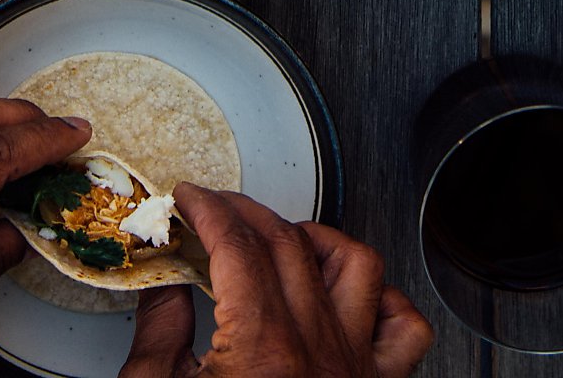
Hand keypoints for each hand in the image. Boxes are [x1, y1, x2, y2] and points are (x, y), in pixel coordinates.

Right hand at [120, 186, 433, 377]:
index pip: (238, 244)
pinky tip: (350, 295)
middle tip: (215, 211)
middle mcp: (317, 352)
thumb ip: (159, 336)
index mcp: (261, 349)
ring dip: (316, 239)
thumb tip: (167, 287)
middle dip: (245, 212)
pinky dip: (381, 300)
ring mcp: (353, 370)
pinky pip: (403, 329)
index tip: (189, 201)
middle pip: (287, 244)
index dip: (209, 209)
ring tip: (282, 238)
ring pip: (355, 266)